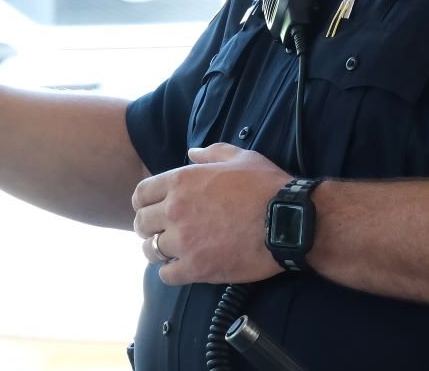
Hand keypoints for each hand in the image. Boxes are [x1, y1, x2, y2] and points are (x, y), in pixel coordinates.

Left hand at [131, 143, 289, 285]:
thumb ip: (211, 154)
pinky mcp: (196, 267)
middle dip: (149, 227)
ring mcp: (184, 240)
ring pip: (150, 250)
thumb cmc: (266, 186)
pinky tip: (182, 268)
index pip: (141, 194)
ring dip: (157, 251)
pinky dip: (171, 273)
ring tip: (170, 252)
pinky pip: (167, 275)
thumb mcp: (240, 157)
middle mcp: (175, 209)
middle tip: (161, 232)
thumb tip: (192, 152)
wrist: (287, 220)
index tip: (152, 209)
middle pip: (141, 223)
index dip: (144, 203)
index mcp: (181, 181)